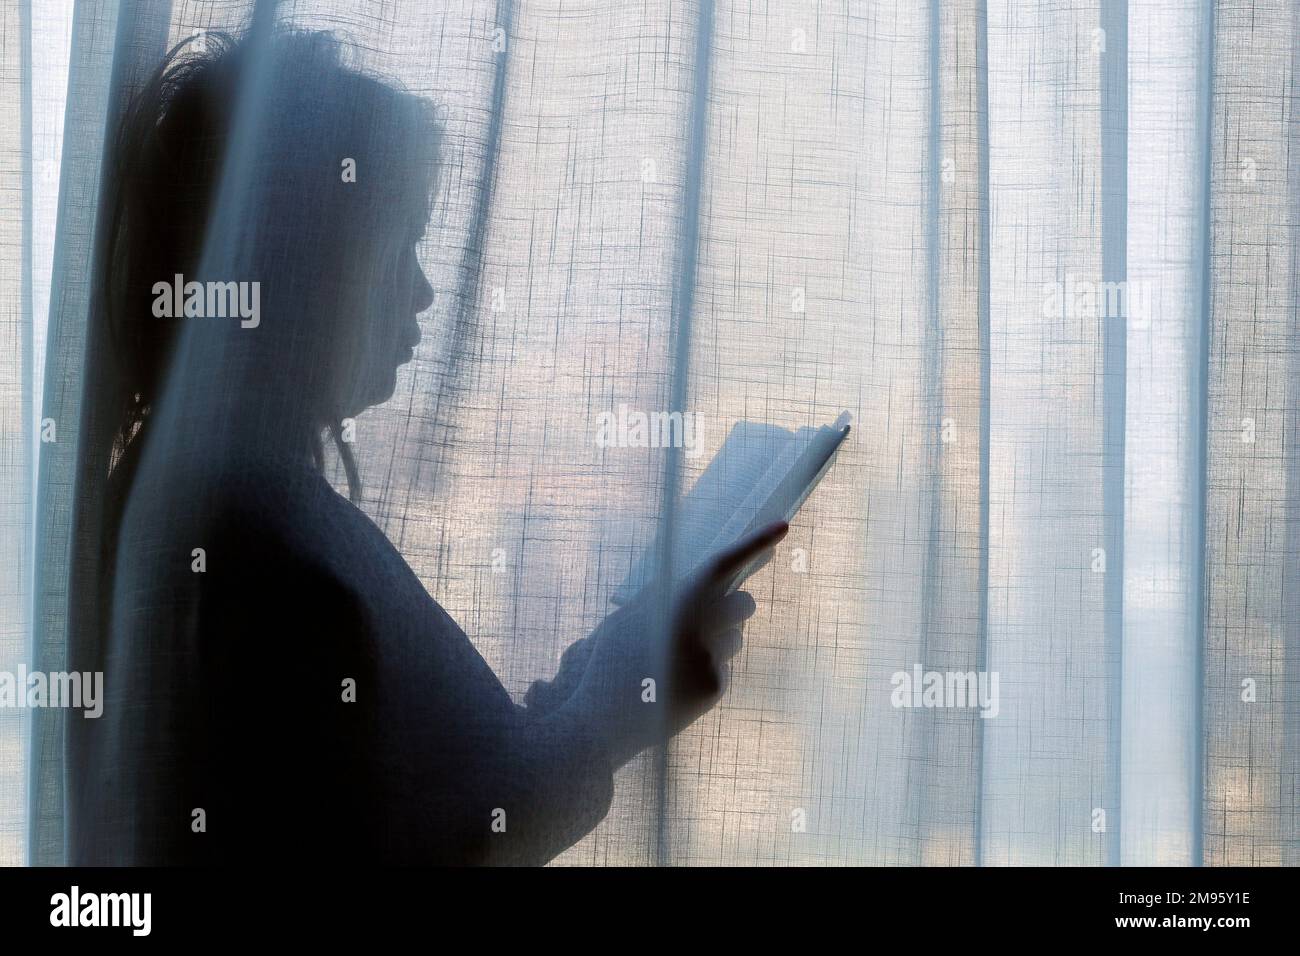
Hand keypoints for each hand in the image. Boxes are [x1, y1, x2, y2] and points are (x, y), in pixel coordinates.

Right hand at [570, 521, 788, 767]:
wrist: (604, 718)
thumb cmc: (614, 661)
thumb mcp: (632, 616)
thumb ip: (669, 594)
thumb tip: (711, 578)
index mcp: (674, 599)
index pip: (723, 563)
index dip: (755, 542)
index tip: (783, 526)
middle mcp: (697, 624)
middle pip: (745, 603)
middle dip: (734, 608)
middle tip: (709, 620)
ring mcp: (709, 656)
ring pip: (736, 638)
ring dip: (718, 643)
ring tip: (678, 661)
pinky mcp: (716, 686)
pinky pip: (725, 667)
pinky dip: (708, 672)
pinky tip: (679, 684)